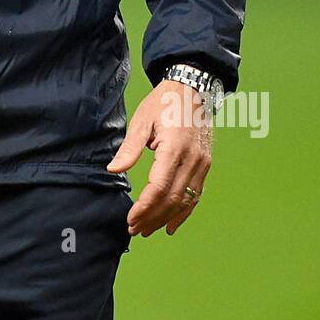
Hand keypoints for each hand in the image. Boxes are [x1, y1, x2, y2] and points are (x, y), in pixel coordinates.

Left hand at [106, 79, 211, 236]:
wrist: (192, 89)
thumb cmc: (163, 103)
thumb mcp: (141, 121)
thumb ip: (129, 148)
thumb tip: (113, 170)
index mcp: (174, 148)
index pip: (160, 187)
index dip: (145, 207)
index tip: (130, 219)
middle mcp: (192, 159)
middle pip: (173, 198)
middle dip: (153, 217)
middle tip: (134, 229)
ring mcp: (202, 163)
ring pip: (186, 200)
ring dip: (167, 218)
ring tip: (148, 230)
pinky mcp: (205, 165)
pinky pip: (196, 194)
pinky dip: (184, 212)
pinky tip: (171, 225)